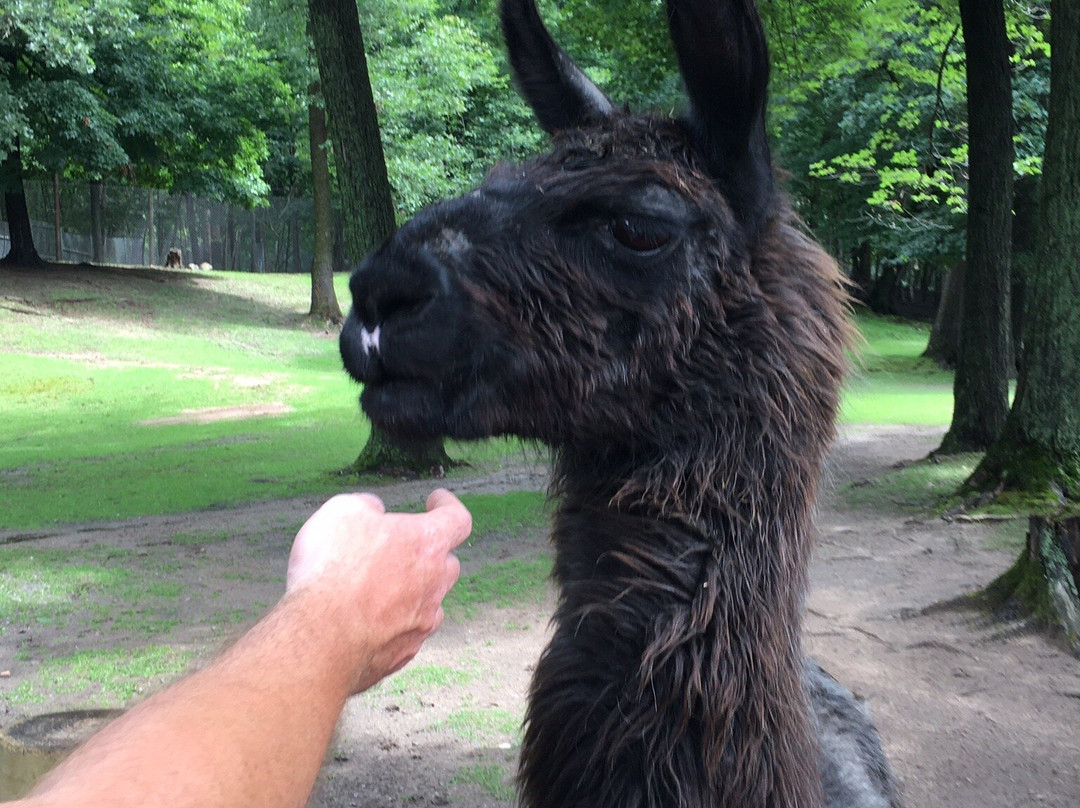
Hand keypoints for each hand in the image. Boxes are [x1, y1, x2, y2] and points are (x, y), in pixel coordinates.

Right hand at [285, 489, 471, 692]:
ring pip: (428, 602)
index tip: (436, 501)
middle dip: (429, 555)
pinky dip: (392, 625)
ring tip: (378, 590)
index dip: (448, 506)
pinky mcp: (403, 653)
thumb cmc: (332, 567)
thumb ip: (366, 507)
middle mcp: (434, 583)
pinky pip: (405, 633)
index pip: (457, 519)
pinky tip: (365, 623)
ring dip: (411, 593)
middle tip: (400, 551)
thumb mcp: (342, 512)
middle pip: (446, 564)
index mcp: (427, 543)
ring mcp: (422, 623)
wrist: (320, 637)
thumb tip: (374, 513)